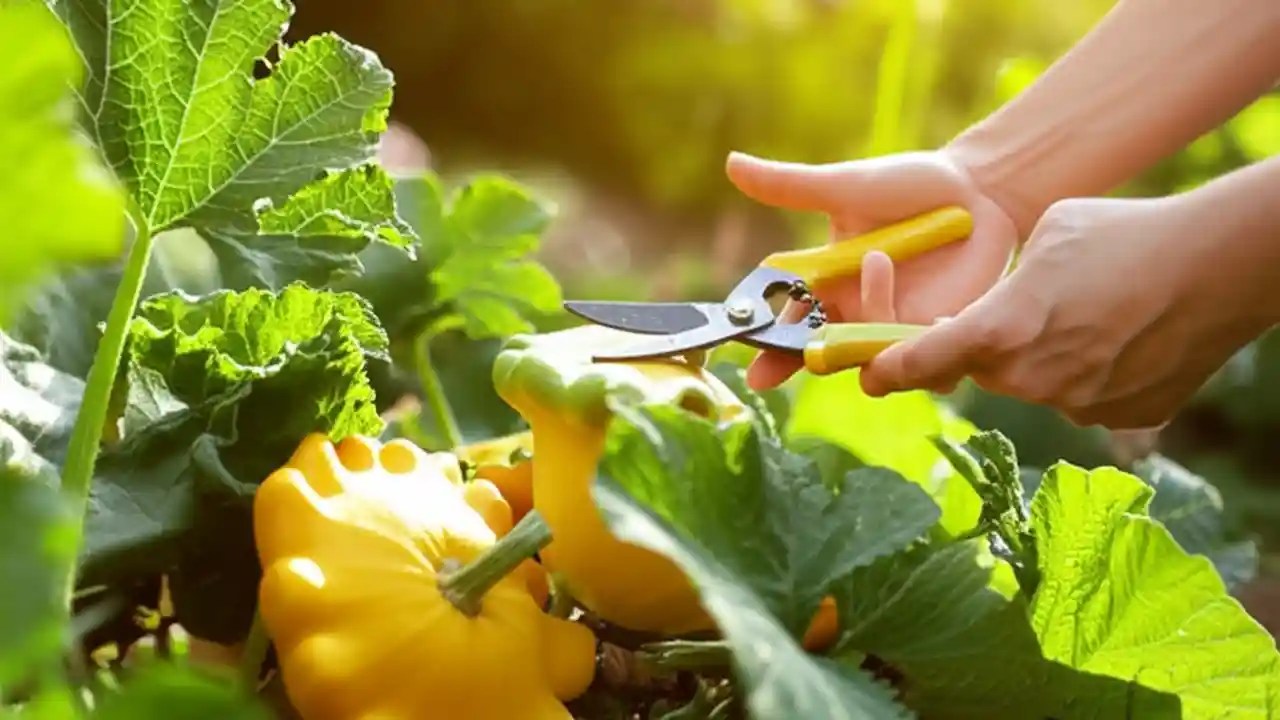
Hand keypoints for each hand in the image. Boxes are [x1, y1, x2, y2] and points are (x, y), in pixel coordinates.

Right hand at [725, 150, 1018, 388]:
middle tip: (820, 339)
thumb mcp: (846, 186)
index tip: (757, 373)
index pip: (790, 330)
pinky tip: (942, 312)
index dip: (770, 356)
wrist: (981, 191)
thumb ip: (789, 186)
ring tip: (882, 258)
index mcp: (828, 287)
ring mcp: (900, 332)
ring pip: (876, 367)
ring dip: (874, 336)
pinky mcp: (943, 339)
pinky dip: (932, 357)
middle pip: (828, 359)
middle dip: (819, 358)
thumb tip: (731, 163)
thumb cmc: (911, 185)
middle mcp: (859, 316)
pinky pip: (931, 369)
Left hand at [860, 195, 1275, 429]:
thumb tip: (990, 317)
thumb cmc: (1127, 232)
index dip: (886, 370)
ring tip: (1096, 308)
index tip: (868, 376)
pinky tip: (1128, 332)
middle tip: (1032, 306)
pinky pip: (1084, 395)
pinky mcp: (1121, 417)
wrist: (1223, 263)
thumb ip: (1002, 286)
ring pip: (1036, 383)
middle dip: (993, 344)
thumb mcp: (1046, 236)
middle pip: (986, 370)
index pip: (921, 362)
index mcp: (1000, 329)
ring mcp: (1078, 403)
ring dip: (1048, 355)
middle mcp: (1031, 378)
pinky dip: (1094, 371)